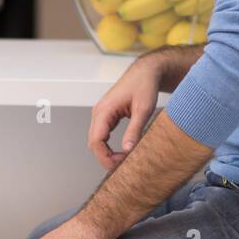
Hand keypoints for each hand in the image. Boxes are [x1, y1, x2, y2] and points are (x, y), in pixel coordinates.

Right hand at [89, 52, 163, 170]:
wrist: (145, 72)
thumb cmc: (144, 86)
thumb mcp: (143, 109)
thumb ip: (134, 130)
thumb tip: (127, 150)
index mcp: (104, 110)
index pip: (95, 141)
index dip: (105, 157)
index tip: (121, 164)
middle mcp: (99, 112)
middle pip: (93, 143)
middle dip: (105, 158)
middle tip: (124, 165)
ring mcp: (101, 114)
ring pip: (96, 140)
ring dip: (106, 153)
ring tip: (123, 160)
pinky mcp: (107, 116)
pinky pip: (101, 135)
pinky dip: (108, 146)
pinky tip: (121, 152)